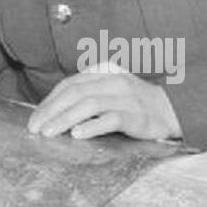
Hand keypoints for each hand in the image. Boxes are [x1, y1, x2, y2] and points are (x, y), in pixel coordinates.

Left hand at [26, 65, 181, 141]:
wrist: (172, 110)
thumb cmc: (133, 103)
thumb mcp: (109, 90)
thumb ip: (86, 95)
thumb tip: (52, 113)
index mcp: (103, 71)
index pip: (69, 84)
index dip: (49, 101)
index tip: (35, 118)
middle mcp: (112, 81)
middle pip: (74, 93)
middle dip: (51, 111)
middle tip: (35, 128)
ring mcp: (125, 97)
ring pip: (88, 104)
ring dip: (65, 119)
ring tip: (49, 133)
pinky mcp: (135, 115)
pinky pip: (111, 119)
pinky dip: (92, 126)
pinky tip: (77, 134)